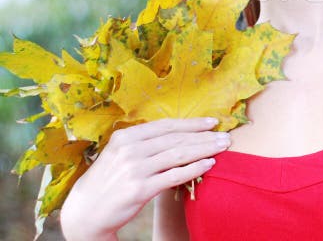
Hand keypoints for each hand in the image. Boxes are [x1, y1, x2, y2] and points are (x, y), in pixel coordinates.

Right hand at [60, 117, 229, 240]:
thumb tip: (178, 133)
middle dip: (204, 136)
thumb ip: (143, 142)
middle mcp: (129, 150)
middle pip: (176, 139)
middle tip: (226, 136)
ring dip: (204, 149)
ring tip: (222, 147)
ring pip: (178, 154)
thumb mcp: (119, 154)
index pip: (166, 125)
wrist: (85, 212)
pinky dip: (194, 169)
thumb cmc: (108, 181)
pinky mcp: (139, 189)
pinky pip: (173, 176)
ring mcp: (134, 169)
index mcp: (125, 137)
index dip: (191, 122)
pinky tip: (209, 165)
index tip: (212, 121)